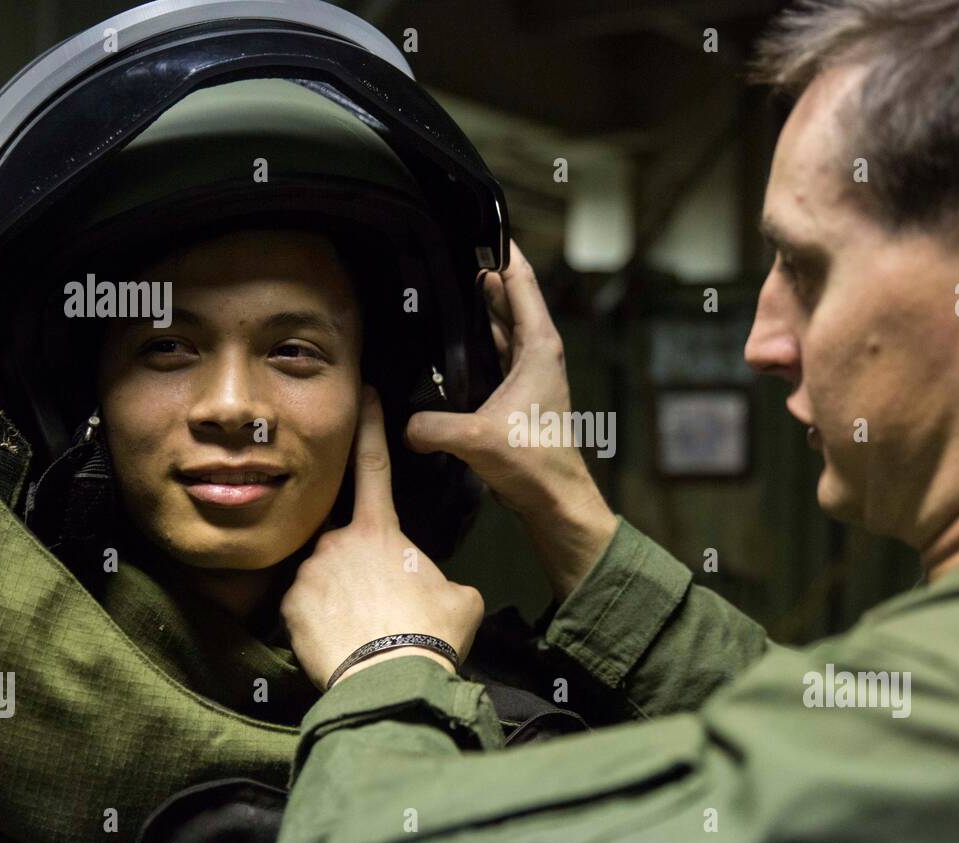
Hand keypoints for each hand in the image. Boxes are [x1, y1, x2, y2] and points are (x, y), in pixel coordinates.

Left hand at [282, 387, 484, 689]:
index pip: (375, 465)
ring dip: (339, 596)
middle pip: (346, 540)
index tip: (365, 394)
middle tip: (380, 605)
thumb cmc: (432, 634)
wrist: (390, 680)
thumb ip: (440, 579)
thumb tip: (434, 587)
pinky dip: (319, 623)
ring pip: (323, 577)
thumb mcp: (461, 598)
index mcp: (381, 531)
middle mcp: (336, 542)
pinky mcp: (287, 608)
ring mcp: (307, 573)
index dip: (371, 426)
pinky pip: (303, 608)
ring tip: (364, 633)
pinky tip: (340, 644)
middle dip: (359, 565)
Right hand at [405, 241, 617, 598]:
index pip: (521, 281)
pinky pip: (495, 354)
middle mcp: (537, 352)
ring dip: (478, 309)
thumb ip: (431, 426)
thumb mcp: (474, 439)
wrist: (556, 501)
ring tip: (442, 286)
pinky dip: (476, 341)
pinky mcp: (518, 394)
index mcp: (538, 346)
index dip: (502, 250)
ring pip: (501, 327)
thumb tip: (401, 425)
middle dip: (481, 274)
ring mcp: (529, 373)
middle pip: (509, 298)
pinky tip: (449, 341)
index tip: (478, 224)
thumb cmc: (533, 463)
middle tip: (444, 252)